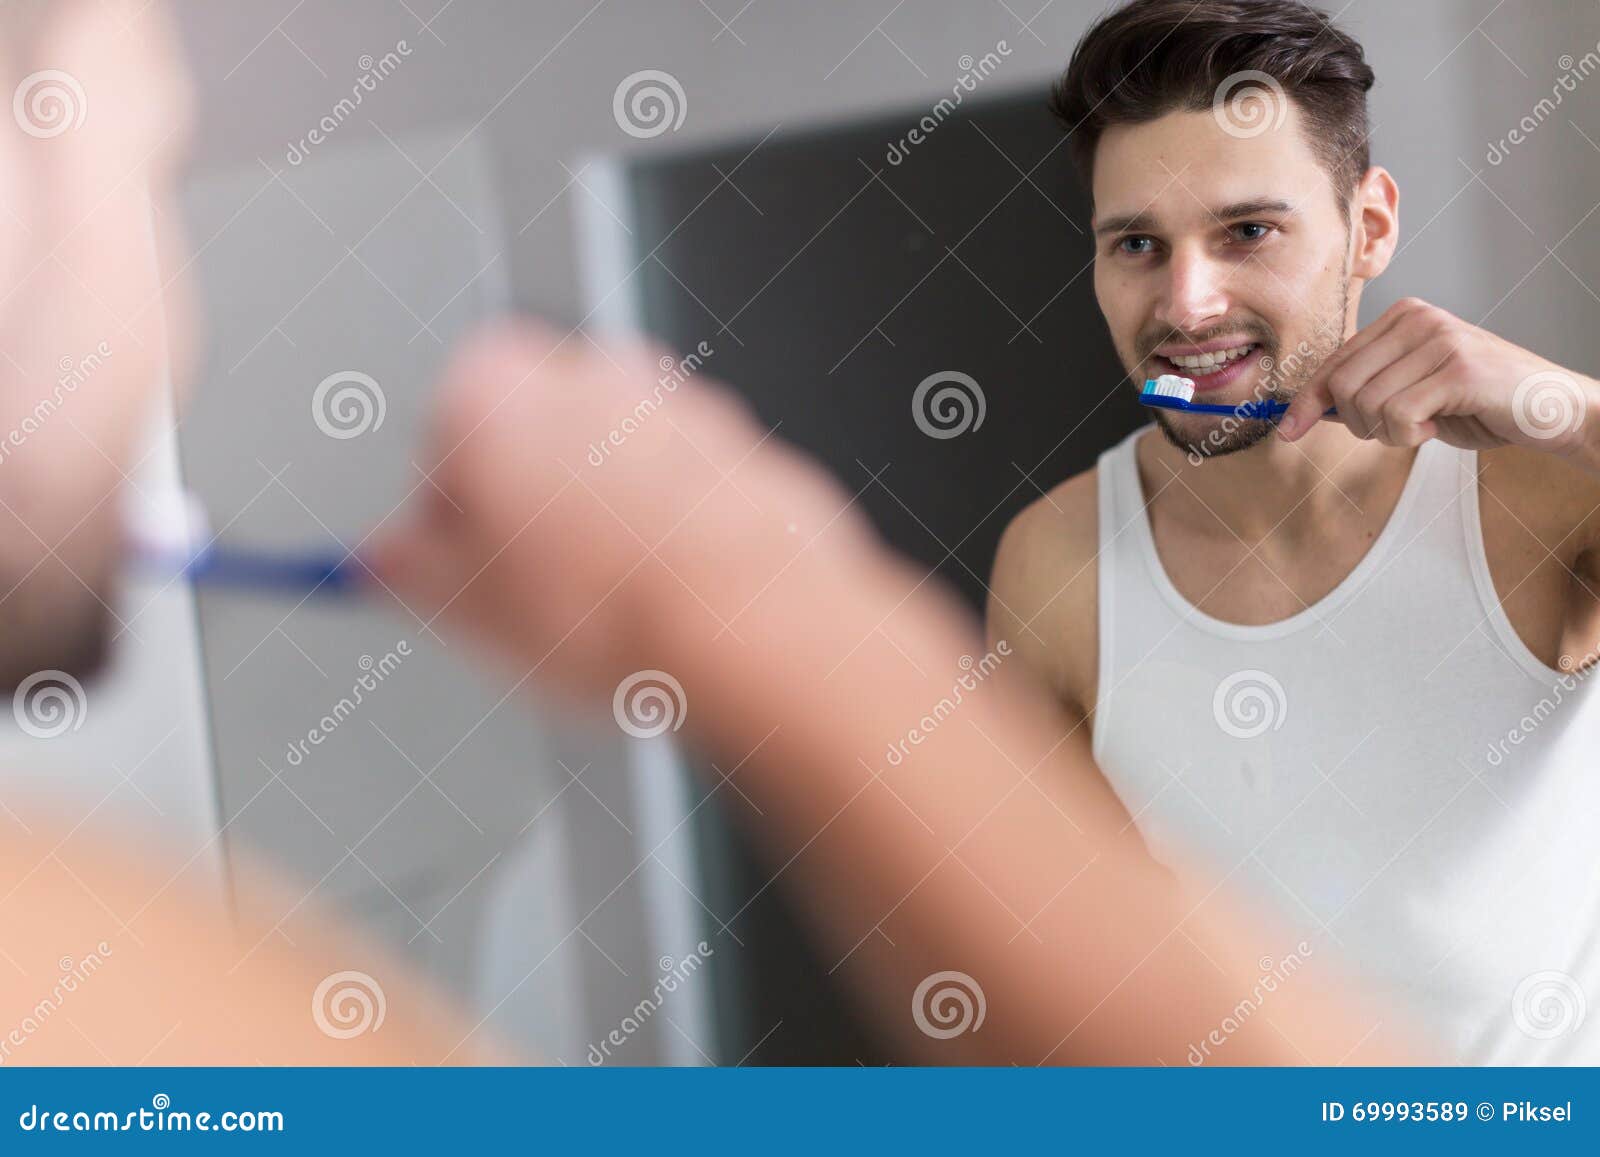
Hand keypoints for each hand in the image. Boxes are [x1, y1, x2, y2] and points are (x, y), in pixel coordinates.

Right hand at [364, 321, 875, 699]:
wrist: (744, 623)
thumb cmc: (605, 603)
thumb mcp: (458, 605)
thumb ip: (404, 568)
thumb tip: (387, 561)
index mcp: (495, 382)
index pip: (437, 447)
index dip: (444, 526)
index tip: (456, 578)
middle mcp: (591, 370)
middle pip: (531, 451)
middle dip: (527, 522)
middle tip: (528, 606)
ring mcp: (678, 405)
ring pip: (612, 476)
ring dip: (603, 534)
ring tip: (606, 617)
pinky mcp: (742, 452)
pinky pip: (684, 500)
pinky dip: (672, 542)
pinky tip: (666, 606)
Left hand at [1278, 298, 1599, 463]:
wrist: (1546, 411)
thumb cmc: (1477, 403)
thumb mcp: (1412, 390)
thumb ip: (1367, 389)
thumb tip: (1308, 409)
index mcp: (1402, 317)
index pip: (1334, 362)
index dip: (1306, 402)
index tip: (1287, 431)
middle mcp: (1417, 318)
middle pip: (1344, 385)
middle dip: (1359, 423)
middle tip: (1398, 430)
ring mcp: (1438, 338)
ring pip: (1367, 403)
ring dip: (1388, 433)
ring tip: (1424, 426)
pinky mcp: (1456, 367)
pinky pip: (1398, 415)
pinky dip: (1409, 436)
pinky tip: (1437, 427)